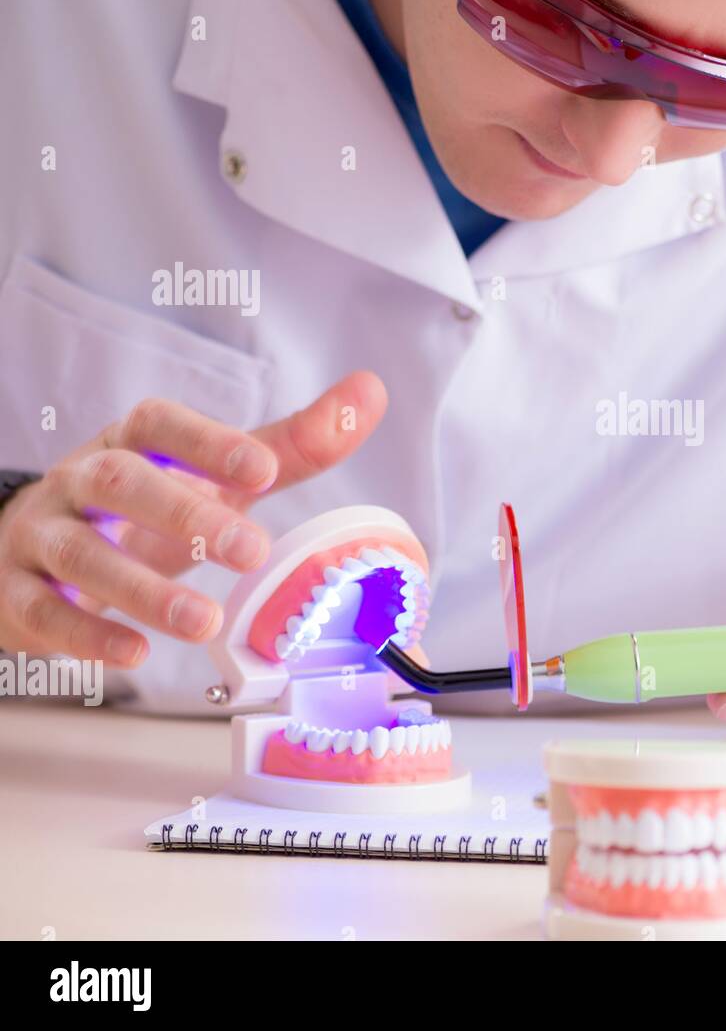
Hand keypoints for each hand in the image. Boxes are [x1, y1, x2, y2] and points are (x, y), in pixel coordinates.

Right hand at [0, 371, 386, 666]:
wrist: (33, 553)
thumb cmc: (144, 511)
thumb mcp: (214, 478)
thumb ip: (292, 445)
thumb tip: (367, 394)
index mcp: (131, 444)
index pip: (159, 423)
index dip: (208, 442)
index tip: (264, 468)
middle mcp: (80, 482)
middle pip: (121, 483)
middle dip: (184, 514)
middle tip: (250, 549)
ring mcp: (43, 537)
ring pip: (82, 554)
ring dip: (145, 590)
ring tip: (206, 621)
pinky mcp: (17, 594)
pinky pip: (44, 613)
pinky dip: (89, 636)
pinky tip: (136, 654)